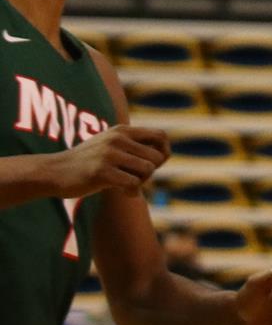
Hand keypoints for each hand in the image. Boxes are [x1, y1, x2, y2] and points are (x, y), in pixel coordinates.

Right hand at [45, 124, 169, 197]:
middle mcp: (118, 139)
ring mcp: (109, 154)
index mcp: (122, 130)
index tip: (153, 165)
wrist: (53, 171)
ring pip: (148, 170)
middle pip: (157, 157)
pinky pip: (133, 183)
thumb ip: (133, 146)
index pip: (161, 136)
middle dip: (151, 172)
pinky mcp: (101, 172)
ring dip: (141, 182)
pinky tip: (124, 193)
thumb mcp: (110, 145)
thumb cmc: (87, 162)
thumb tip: (165, 154)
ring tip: (127, 184)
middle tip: (136, 178)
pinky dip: (132, 192)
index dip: (164, 152)